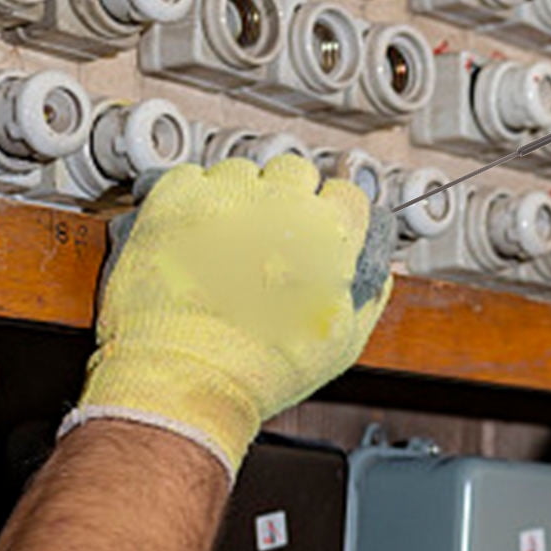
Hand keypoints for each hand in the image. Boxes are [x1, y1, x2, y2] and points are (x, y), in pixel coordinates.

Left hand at [65, 155, 394, 476]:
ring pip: (242, 171)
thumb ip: (367, 297)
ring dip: (239, 198)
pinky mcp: (175, 198)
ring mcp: (226, 196)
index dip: (333, 215)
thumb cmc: (262, 370)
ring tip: (226, 242)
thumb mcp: (342, 345)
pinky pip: (191, 176)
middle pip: (295, 172)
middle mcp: (281, 204)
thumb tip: (375, 273)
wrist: (185, 379)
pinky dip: (194, 201)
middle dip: (287, 200)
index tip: (319, 228)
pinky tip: (194, 237)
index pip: (346, 193)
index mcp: (330, 234)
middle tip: (270, 237)